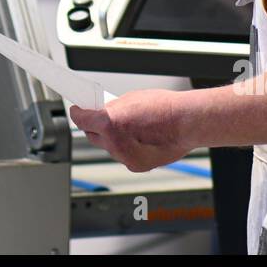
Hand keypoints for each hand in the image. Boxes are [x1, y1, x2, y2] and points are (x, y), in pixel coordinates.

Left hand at [69, 88, 193, 172]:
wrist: (188, 123)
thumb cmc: (165, 108)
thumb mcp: (131, 99)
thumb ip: (112, 109)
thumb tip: (103, 112)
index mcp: (110, 124)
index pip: (82, 120)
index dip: (78, 114)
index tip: (78, 110)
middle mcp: (115, 145)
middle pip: (94, 137)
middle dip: (94, 127)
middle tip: (99, 117)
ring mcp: (126, 158)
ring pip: (109, 148)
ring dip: (112, 139)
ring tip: (126, 127)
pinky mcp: (137, 166)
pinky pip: (123, 156)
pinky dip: (126, 148)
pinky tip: (137, 138)